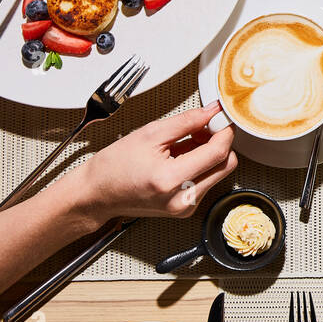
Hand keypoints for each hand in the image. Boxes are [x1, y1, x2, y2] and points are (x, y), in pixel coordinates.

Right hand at [69, 102, 236, 224]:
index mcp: (171, 180)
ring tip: (185, 144)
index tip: (222, 117)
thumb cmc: (114, 167)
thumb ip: (186, 122)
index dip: (224, 131)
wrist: (96, 194)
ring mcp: (185, 207)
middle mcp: (182, 199)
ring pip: (218, 173)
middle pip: (226, 165)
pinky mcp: (185, 209)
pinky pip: (206, 181)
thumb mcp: (149, 134)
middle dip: (219, 142)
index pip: (218, 153)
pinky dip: (200, 166)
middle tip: (203, 128)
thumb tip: (210, 112)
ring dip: (209, 154)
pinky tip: (181, 158)